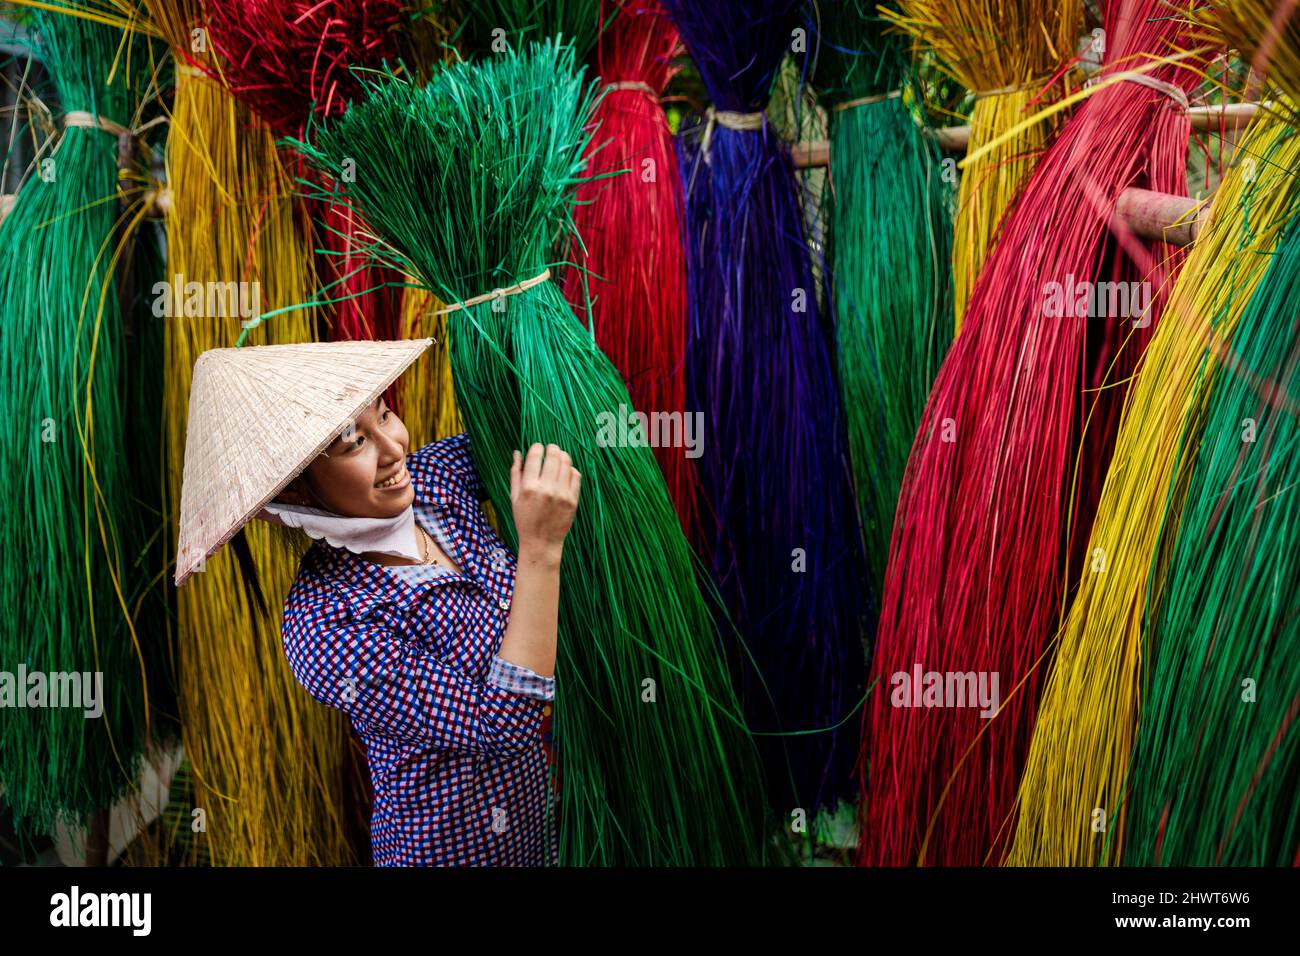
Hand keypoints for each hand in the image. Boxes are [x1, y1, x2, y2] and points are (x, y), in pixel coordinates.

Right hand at [509, 443, 580, 557]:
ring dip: (562, 456)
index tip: (537, 447)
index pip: (536, 455)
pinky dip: (571, 469)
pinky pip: (576, 475)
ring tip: (558, 457)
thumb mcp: (514, 497)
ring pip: (567, 463)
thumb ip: (516, 473)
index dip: (537, 447)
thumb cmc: (524, 519)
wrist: (541, 542)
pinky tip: (565, 472)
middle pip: (554, 455)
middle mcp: (546, 489)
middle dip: (551, 448)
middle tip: (550, 449)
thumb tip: (517, 452)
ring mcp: (562, 494)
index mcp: (529, 487)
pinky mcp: (573, 500)